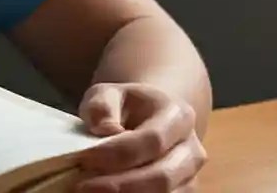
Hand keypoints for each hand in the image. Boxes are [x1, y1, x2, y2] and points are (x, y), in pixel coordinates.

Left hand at [73, 82, 206, 191]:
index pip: (152, 139)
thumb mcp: (107, 93)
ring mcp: (190, 176)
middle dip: (120, 184)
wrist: (149, 117)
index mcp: (178, 115)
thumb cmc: (125, 106)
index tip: (85, 158)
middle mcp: (192, 149)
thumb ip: (102, 106)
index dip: (118, 153)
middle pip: (162, 176)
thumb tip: (105, 130)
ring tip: (91, 190)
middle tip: (84, 186)